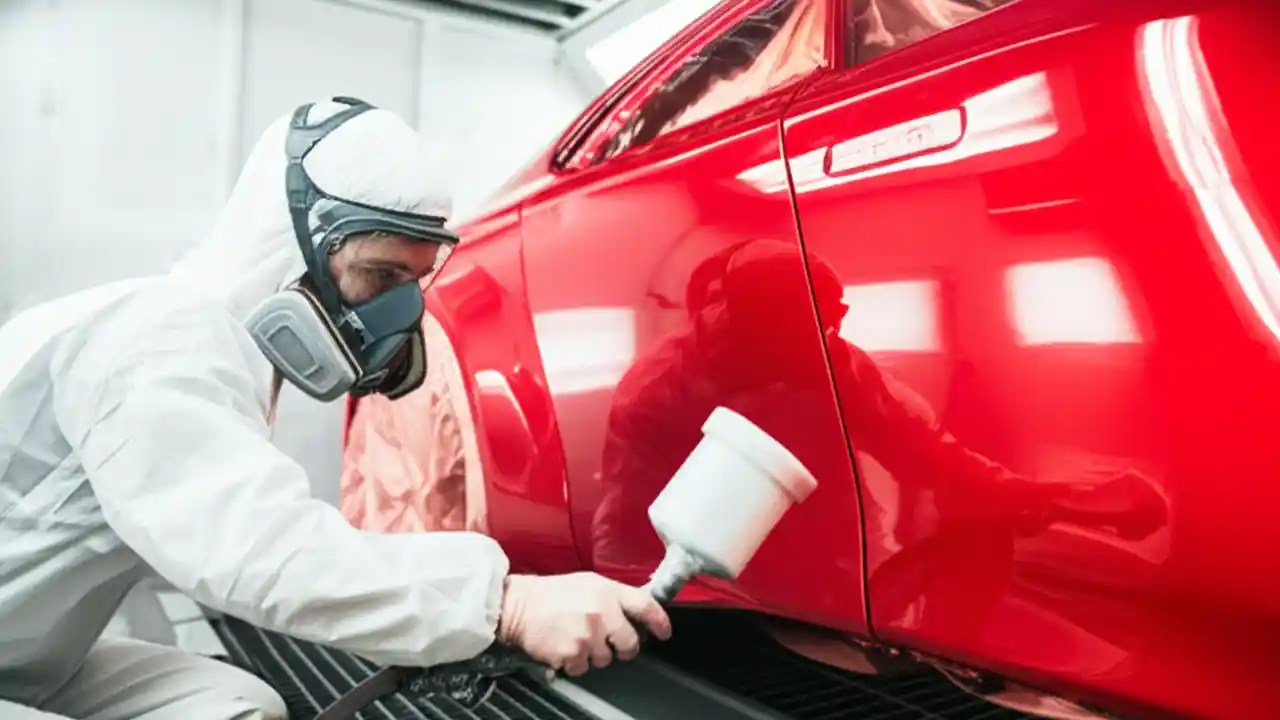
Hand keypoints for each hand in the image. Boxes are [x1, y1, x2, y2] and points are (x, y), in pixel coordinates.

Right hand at [497, 572, 671, 675]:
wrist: (518, 605)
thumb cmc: (551, 594)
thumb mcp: (588, 583)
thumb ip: (613, 596)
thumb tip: (636, 612)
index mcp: (607, 591)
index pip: (645, 607)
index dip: (660, 622)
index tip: (664, 632)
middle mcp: (601, 613)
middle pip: (630, 643)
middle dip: (624, 647)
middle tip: (611, 642)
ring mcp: (587, 635)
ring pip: (605, 659)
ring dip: (594, 654)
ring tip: (576, 637)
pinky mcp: (572, 654)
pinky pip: (583, 668)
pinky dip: (575, 662)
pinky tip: (565, 645)